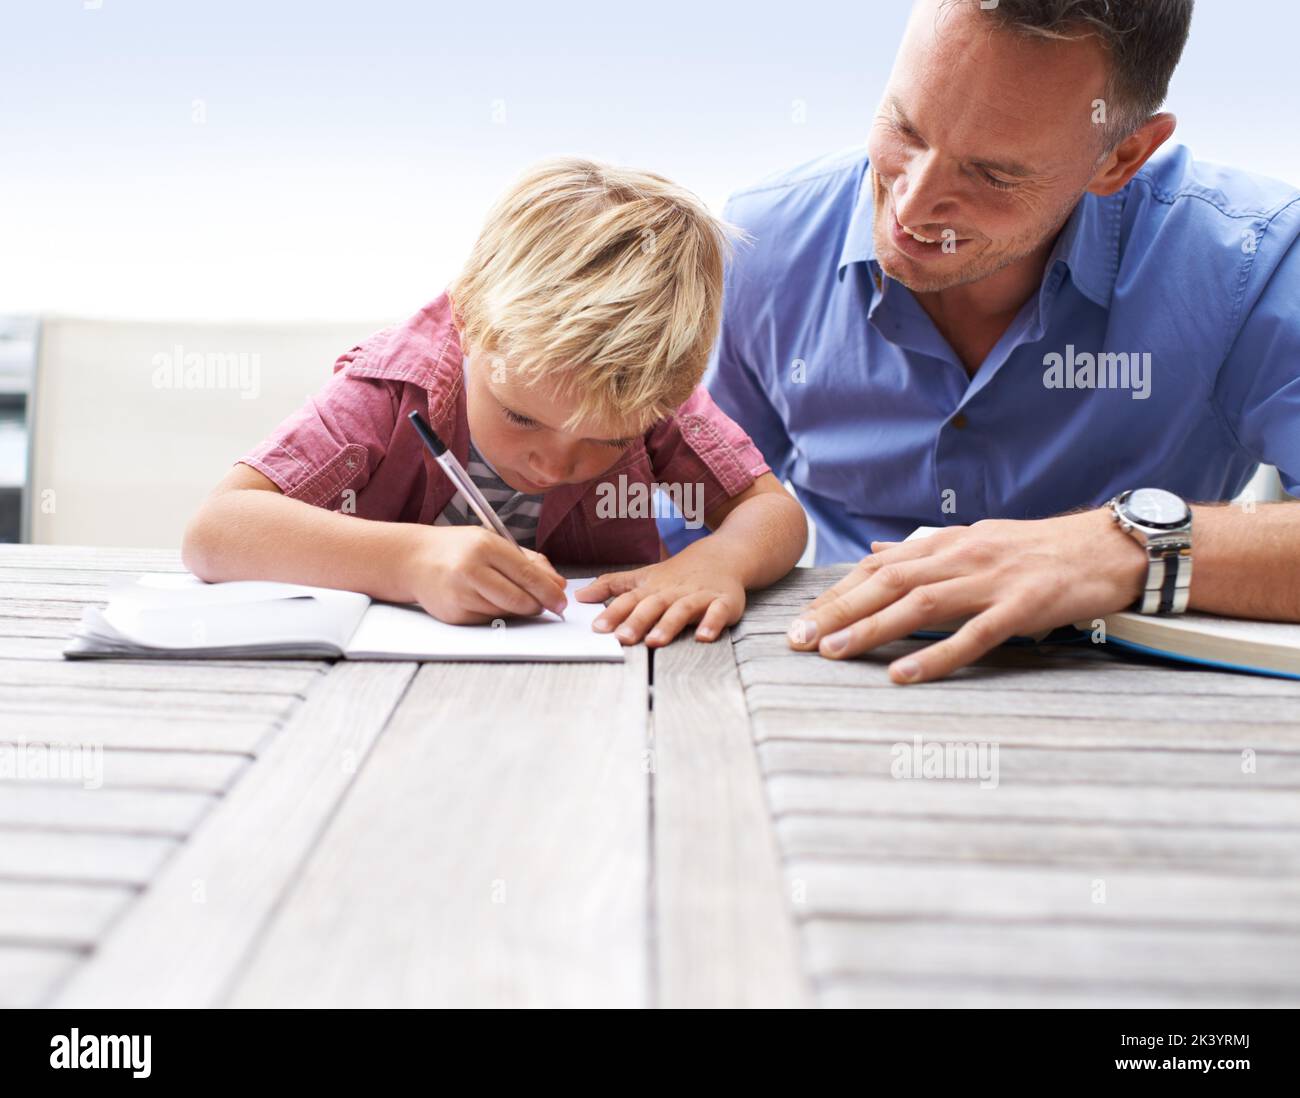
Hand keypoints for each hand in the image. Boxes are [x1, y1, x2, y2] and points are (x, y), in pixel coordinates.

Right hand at [401, 525, 566, 624]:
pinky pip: (489, 620)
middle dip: (538, 606)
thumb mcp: (492, 542)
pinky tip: (487, 600)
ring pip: (506, 613)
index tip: (561, 601)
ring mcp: (460, 594)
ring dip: (518, 610)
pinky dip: (497, 614)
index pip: (527, 575)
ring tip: (511, 596)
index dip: (549, 592)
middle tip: (546, 605)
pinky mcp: (454, 614)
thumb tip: (558, 585)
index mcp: (485, 546)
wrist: (413, 559)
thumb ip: (528, 561)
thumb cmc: (458, 549)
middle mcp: (471, 569)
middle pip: (519, 599)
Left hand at [574, 550, 746, 645]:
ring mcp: (699, 596)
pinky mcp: (723, 602)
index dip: (613, 613)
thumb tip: (579, 596)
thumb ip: (611, 586)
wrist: (723, 555)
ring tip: (655, 642)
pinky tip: (704, 637)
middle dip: (637, 621)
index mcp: (653, 589)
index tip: (597, 628)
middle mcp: (674, 592)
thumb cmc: (678, 574)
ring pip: (682, 610)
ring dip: (668, 625)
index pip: (630, 600)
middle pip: (653, 606)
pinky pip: (718, 613)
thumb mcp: (643, 577)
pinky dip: (712, 624)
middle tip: (622, 638)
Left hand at [787, 510, 1147, 682]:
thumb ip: (924, 549)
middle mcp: (962, 556)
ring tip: (833, 652)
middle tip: (798, 638)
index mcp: (948, 543)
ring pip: (919, 604)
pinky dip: (934, 656)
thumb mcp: (975, 538)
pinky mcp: (1022, 606)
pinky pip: (972, 635)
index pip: (878, 565)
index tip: (804, 616)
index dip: (838, 591)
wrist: (1108, 546)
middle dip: (837, 609)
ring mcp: (991, 580)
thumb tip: (877, 550)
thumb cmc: (1039, 548)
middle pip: (886, 582)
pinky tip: (902, 675)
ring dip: (871, 628)